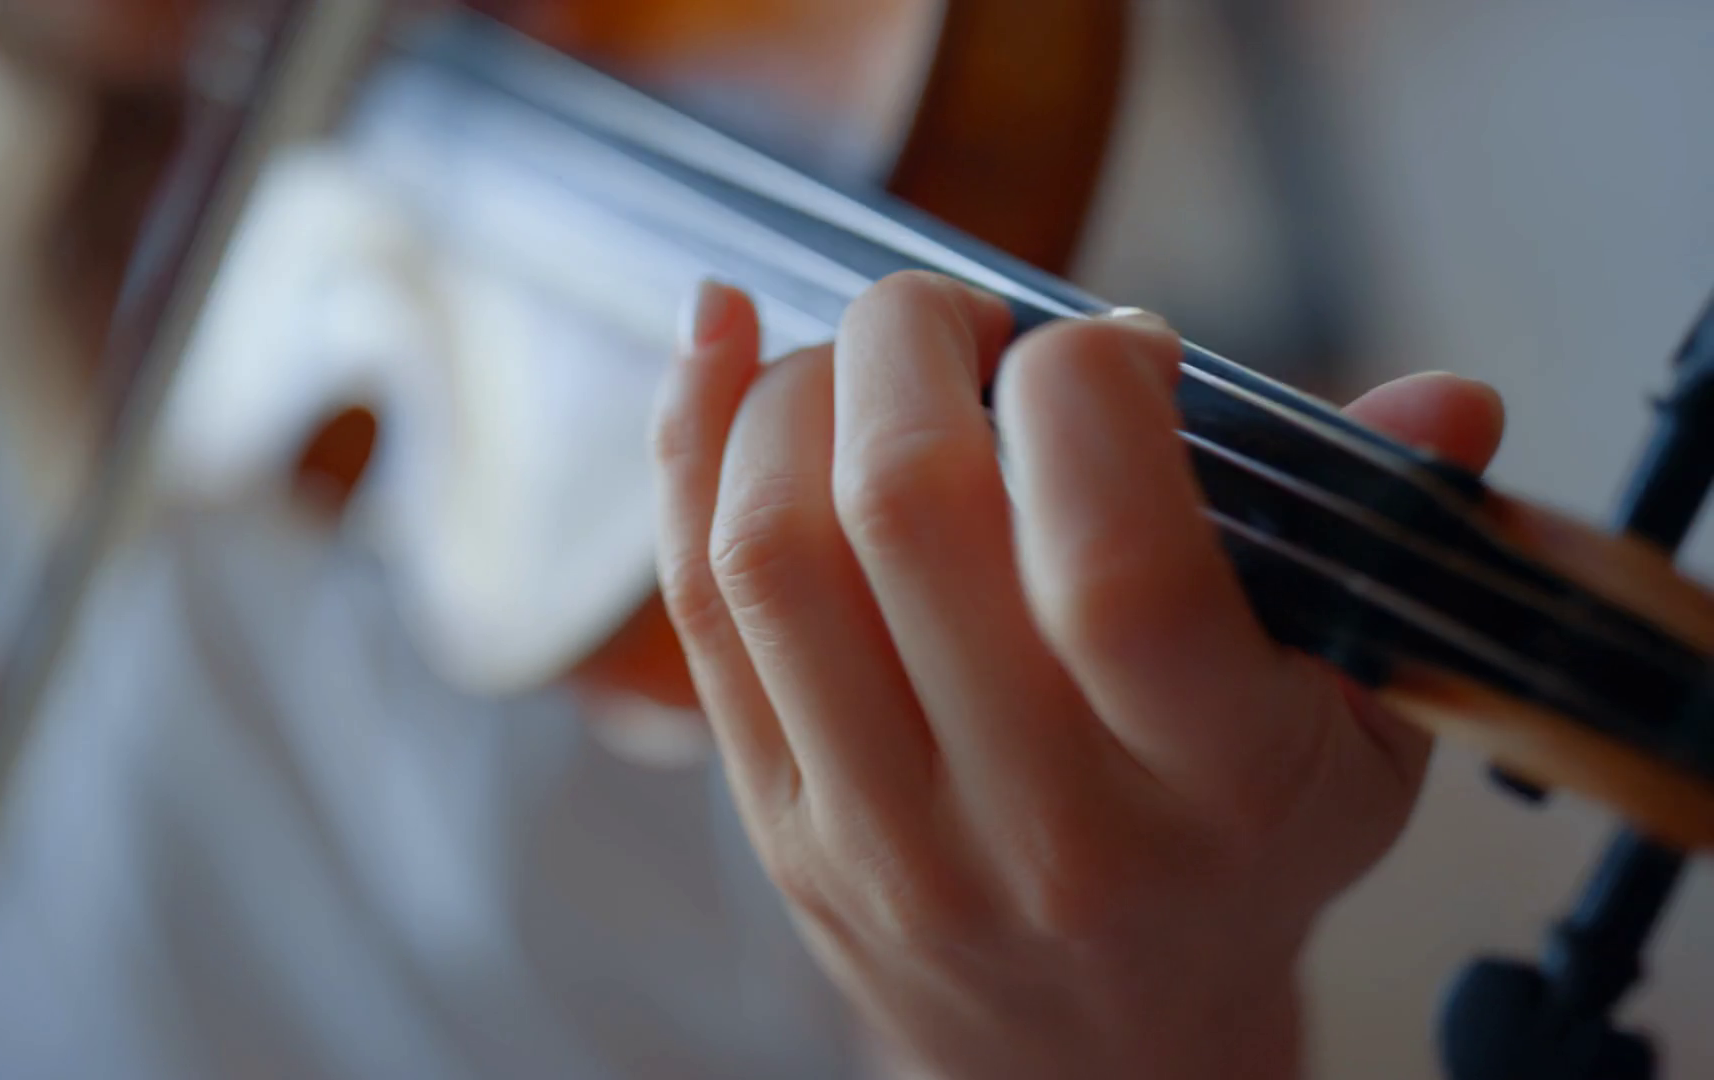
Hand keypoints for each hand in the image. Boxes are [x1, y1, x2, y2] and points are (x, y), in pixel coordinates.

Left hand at [649, 273, 1504, 1078]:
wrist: (1096, 1051)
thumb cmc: (1236, 862)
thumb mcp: (1356, 728)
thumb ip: (1377, 550)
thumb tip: (1444, 399)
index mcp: (1208, 786)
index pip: (1111, 558)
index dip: (1090, 389)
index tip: (1115, 350)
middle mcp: (1030, 818)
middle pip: (904, 508)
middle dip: (914, 339)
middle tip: (961, 319)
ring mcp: (876, 829)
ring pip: (770, 549)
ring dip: (797, 391)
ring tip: (868, 360)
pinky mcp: (773, 818)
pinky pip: (695, 603)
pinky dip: (690, 446)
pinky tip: (723, 344)